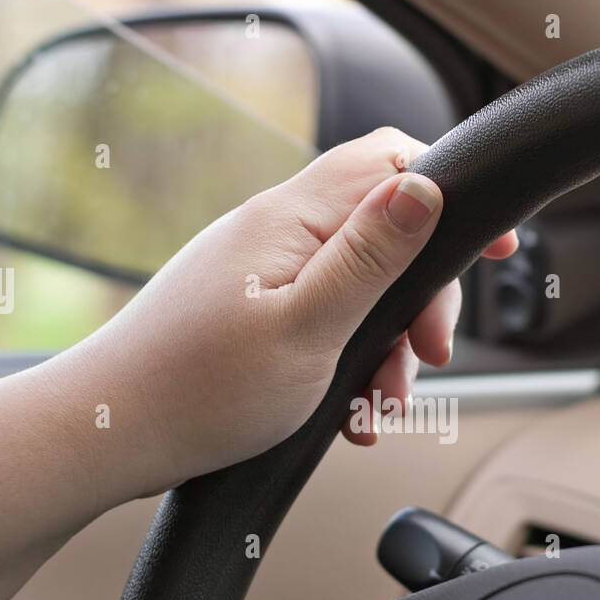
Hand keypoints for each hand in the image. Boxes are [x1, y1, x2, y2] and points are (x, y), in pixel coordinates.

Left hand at [61, 127, 516, 498]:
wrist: (108, 436)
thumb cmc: (196, 391)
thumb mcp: (307, 327)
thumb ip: (371, 256)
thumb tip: (426, 187)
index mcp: (291, 221)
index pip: (389, 163)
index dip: (449, 194)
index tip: (491, 248)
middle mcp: (274, 233)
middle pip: (384, 235)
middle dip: (418, 301)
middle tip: (424, 359)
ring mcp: (259, 271)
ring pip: (358, 288)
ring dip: (384, 347)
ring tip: (375, 405)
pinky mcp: (248, 310)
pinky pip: (322, 320)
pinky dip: (346, 363)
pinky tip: (345, 412)